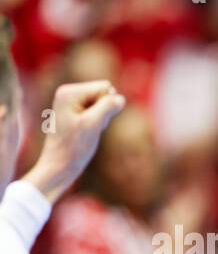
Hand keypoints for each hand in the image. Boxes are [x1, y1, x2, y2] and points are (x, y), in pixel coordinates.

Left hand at [23, 80, 125, 204]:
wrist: (60, 165)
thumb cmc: (74, 147)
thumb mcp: (93, 125)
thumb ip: (107, 108)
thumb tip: (120, 98)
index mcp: (69, 92)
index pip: (104, 88)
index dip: (106, 107)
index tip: (92, 122)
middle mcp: (68, 92)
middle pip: (103, 93)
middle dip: (104, 112)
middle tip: (90, 128)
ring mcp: (70, 101)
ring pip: (102, 104)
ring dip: (101, 119)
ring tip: (87, 131)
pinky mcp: (74, 111)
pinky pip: (98, 111)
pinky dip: (98, 123)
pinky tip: (87, 132)